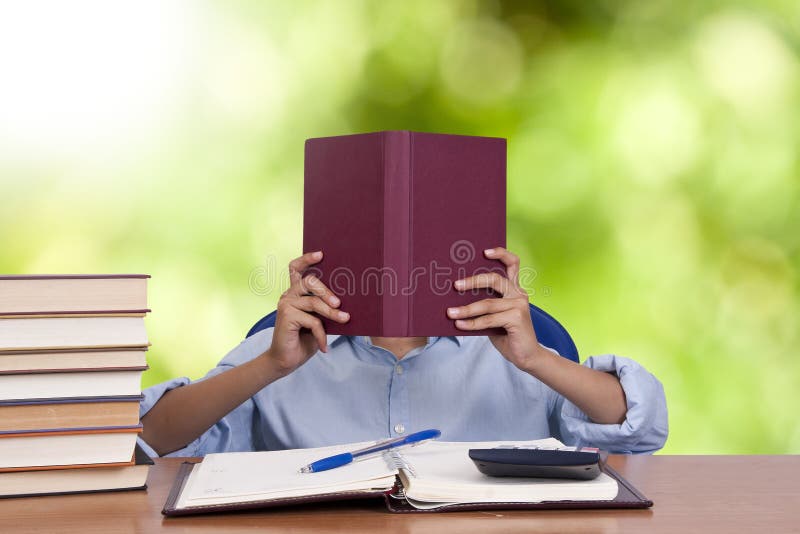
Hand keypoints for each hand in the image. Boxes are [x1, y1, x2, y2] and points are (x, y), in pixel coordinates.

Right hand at [265, 251, 349, 375]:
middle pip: (309, 281)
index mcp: (296, 292)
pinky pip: (312, 321)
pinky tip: (324, 346)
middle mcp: (288, 295)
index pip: (296, 268)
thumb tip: (345, 300)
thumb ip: (325, 308)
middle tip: (340, 303)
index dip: (306, 259)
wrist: (286, 361)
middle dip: (327, 291)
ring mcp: (286, 304)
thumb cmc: (305, 339)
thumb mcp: (319, 321)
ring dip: (332, 313)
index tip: (321, 254)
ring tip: (345, 320)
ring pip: (314, 302)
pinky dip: (321, 334)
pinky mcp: (286, 316)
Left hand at [447, 247, 548, 371]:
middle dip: (473, 281)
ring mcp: (519, 305)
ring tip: (450, 313)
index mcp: (514, 288)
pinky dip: (472, 323)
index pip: (512, 263)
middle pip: (495, 279)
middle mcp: (518, 293)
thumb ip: (484, 304)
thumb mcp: (494, 316)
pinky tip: (460, 325)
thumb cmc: (507, 334)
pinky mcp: (517, 318)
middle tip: (455, 285)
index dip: (500, 253)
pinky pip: (489, 319)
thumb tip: (456, 298)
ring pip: (487, 303)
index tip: (484, 251)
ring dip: (466, 309)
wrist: (526, 356)